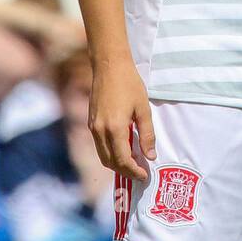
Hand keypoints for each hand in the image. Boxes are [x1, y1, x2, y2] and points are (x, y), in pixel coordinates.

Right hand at [88, 57, 155, 180]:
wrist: (109, 66)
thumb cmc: (129, 84)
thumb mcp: (143, 109)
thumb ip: (147, 134)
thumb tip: (150, 156)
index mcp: (114, 128)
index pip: (123, 160)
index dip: (134, 171)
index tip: (145, 175)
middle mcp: (100, 131)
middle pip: (110, 162)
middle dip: (125, 171)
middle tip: (140, 172)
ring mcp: (93, 127)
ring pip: (103, 156)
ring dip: (117, 164)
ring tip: (133, 164)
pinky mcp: (91, 123)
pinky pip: (99, 146)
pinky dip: (110, 153)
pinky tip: (123, 150)